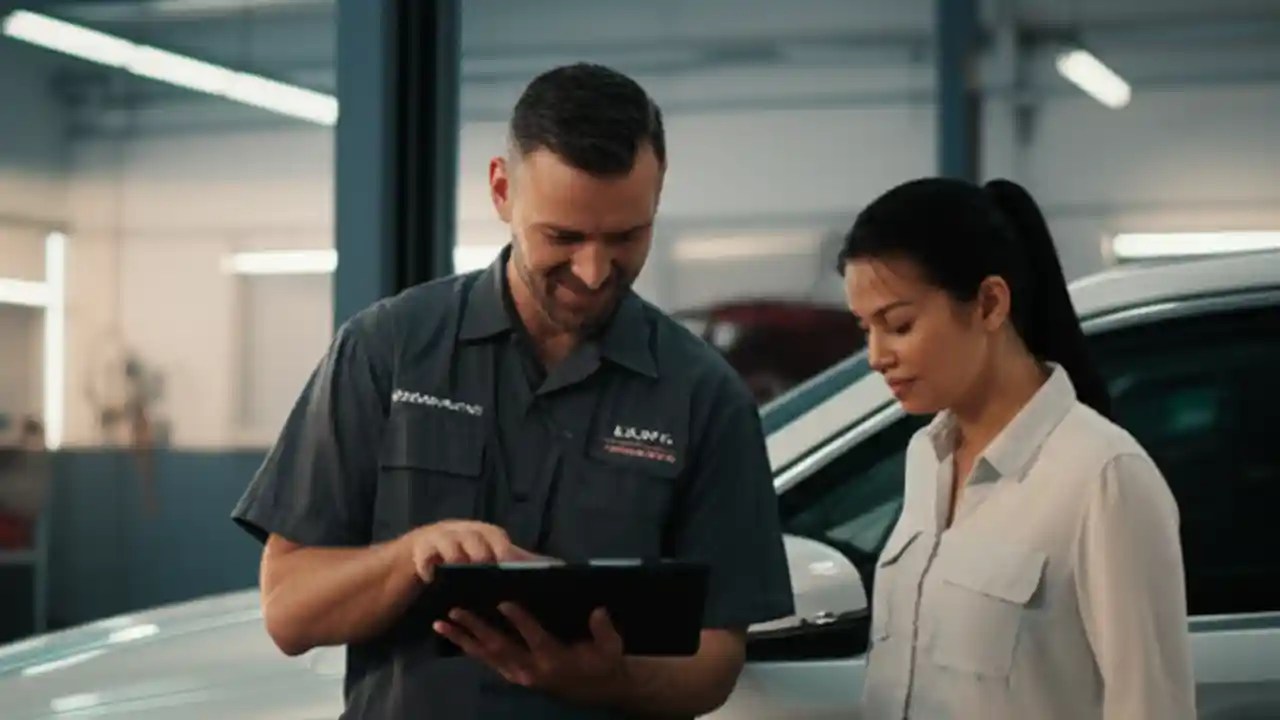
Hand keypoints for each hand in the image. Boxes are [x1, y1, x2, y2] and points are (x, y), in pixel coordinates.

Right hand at [404, 521, 545, 582]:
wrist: (428, 546)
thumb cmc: (469, 551)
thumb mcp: (494, 552)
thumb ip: (521, 559)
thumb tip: (558, 564)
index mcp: (486, 533)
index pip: (498, 539)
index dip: (505, 553)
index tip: (512, 569)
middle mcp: (465, 531)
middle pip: (475, 541)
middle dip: (481, 556)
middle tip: (488, 574)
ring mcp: (442, 539)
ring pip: (451, 548)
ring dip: (456, 559)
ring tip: (462, 576)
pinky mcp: (421, 550)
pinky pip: (424, 558)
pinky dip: (428, 567)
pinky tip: (431, 578)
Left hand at [434, 603, 628, 705]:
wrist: (599, 689)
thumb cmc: (604, 662)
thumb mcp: (612, 647)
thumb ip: (603, 630)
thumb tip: (598, 611)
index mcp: (555, 660)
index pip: (534, 638)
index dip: (519, 620)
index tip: (503, 602)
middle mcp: (532, 670)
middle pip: (500, 647)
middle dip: (476, 628)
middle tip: (456, 611)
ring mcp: (520, 675)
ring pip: (487, 657)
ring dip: (464, 640)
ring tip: (442, 625)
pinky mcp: (515, 676)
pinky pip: (489, 662)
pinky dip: (471, 649)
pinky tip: (455, 637)